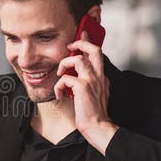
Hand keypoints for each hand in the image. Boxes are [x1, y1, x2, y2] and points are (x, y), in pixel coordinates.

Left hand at [54, 33, 117, 152]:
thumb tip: (78, 77)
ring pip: (76, 59)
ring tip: (61, 74)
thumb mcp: (96, 93)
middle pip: (93, 49)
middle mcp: (99, 76)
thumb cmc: (94, 113)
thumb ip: (91, 82)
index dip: (89, 41)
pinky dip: (59, 86)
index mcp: (102, 77)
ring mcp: (91, 80)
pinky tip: (60, 95)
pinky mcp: (82, 87)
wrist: (97, 126)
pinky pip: (65, 78)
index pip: (97, 53)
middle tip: (70, 45)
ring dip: (64, 64)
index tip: (82, 33)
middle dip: (80, 42)